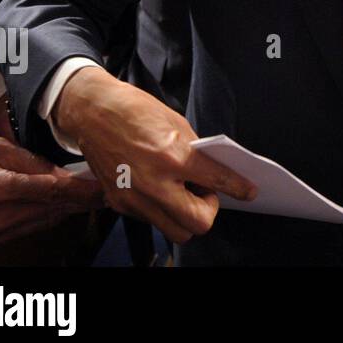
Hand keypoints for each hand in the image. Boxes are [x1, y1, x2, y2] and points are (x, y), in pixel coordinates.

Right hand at [0, 139, 102, 245]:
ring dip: (69, 208)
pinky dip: (50, 215)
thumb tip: (64, 173)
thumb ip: (32, 162)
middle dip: (83, 200)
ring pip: (47, 220)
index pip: (54, 192)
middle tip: (108, 188)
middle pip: (55, 210)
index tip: (105, 186)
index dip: (84, 190)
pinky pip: (33, 227)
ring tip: (91, 193)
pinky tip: (62, 203)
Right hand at [53, 68, 255, 243]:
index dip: (238, 188)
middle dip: (208, 211)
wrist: (94, 113)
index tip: (248, 192)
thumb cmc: (135, 112)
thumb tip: (212, 173)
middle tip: (206, 193)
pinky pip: (151, 219)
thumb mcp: (177, 124)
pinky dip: (162, 210)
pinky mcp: (119, 204)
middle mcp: (154, 183)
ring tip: (184, 194)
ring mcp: (134, 197)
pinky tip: (162, 190)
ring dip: (185, 216)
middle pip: (197, 224)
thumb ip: (197, 154)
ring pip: (174, 230)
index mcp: (173, 156)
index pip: (217, 181)